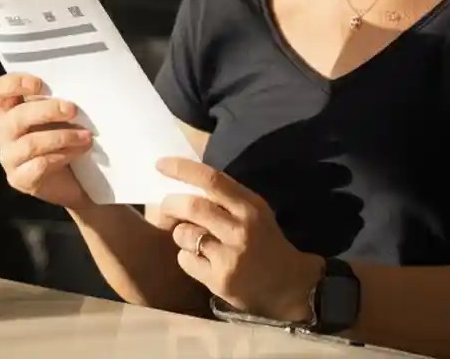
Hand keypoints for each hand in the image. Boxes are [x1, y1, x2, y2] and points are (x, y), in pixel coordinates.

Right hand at [0, 72, 93, 211]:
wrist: (75, 183)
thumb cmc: (67, 141)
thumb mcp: (63, 117)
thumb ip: (59, 102)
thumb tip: (78, 88)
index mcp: (11, 111)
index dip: (15, 83)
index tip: (39, 85)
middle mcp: (4, 133)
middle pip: (16, 116)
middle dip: (47, 110)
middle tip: (73, 110)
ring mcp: (9, 158)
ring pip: (30, 143)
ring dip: (62, 137)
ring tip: (86, 137)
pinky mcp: (19, 179)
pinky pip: (39, 165)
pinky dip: (63, 156)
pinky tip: (78, 152)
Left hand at [155, 157, 323, 321]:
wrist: (289, 285)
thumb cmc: (265, 242)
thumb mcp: (254, 213)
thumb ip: (225, 200)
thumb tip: (182, 186)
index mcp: (250, 206)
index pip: (213, 179)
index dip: (183, 169)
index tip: (160, 164)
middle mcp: (241, 228)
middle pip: (192, 206)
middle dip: (170, 205)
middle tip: (167, 208)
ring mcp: (230, 255)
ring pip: (184, 234)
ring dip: (180, 234)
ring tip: (193, 240)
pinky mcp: (220, 279)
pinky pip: (185, 259)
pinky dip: (187, 257)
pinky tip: (202, 261)